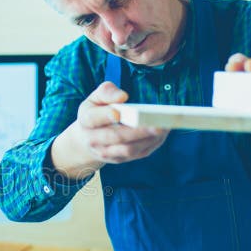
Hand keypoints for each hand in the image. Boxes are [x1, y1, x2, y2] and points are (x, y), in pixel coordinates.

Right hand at [51, 81, 168, 178]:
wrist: (86, 139)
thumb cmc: (96, 112)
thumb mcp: (95, 98)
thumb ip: (106, 92)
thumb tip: (122, 97)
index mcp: (86, 120)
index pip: (94, 118)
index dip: (106, 115)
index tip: (119, 111)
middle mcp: (93, 140)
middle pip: (116, 137)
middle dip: (137, 131)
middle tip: (157, 124)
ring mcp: (107, 152)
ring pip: (128, 149)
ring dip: (148, 140)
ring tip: (164, 128)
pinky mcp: (120, 159)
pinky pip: (137, 154)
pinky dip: (152, 144)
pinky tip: (163, 133)